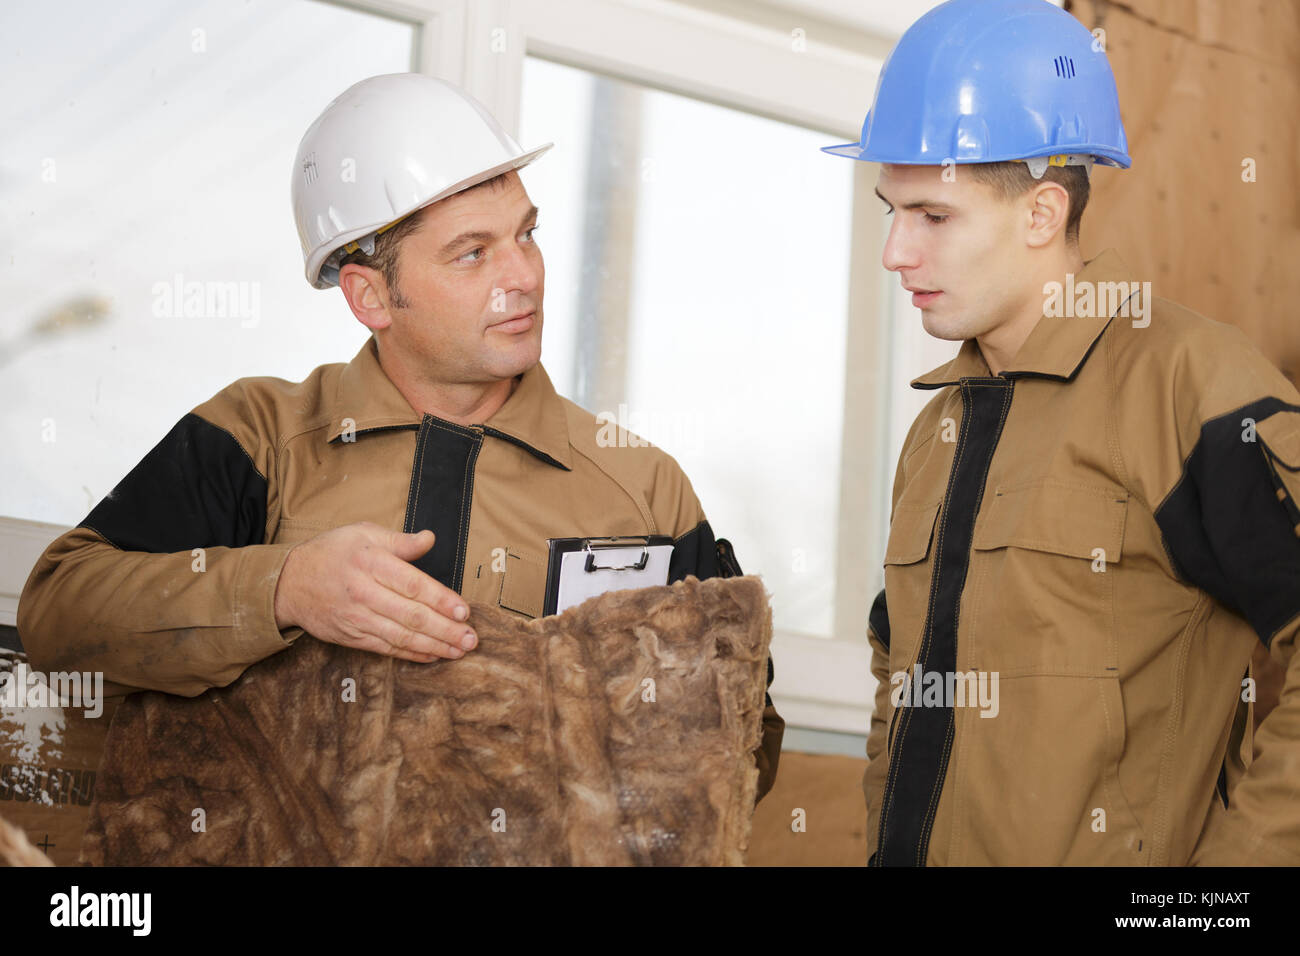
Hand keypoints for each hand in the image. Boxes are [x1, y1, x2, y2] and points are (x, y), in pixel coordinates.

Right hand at [273, 522, 475, 661]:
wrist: (288, 582)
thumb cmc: (331, 553)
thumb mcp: (363, 534)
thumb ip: (399, 541)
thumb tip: (429, 538)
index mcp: (370, 562)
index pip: (412, 584)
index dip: (440, 600)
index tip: (464, 611)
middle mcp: (364, 592)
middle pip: (411, 615)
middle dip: (445, 630)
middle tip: (472, 639)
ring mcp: (356, 618)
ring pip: (401, 636)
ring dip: (434, 646)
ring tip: (459, 651)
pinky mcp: (351, 636)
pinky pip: (386, 649)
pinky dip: (411, 654)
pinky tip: (433, 656)